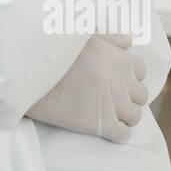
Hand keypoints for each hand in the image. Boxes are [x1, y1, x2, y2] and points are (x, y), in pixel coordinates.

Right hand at [26, 33, 147, 141]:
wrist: (30, 75)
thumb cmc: (54, 52)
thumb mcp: (82, 36)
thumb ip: (109, 37)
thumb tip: (129, 41)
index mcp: (118, 58)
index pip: (140, 71)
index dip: (127, 77)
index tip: (113, 81)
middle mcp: (120, 79)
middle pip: (140, 96)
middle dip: (126, 98)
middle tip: (108, 99)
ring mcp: (113, 102)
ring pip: (134, 116)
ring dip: (122, 116)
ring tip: (104, 114)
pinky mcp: (102, 123)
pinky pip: (123, 135)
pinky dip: (115, 134)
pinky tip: (101, 128)